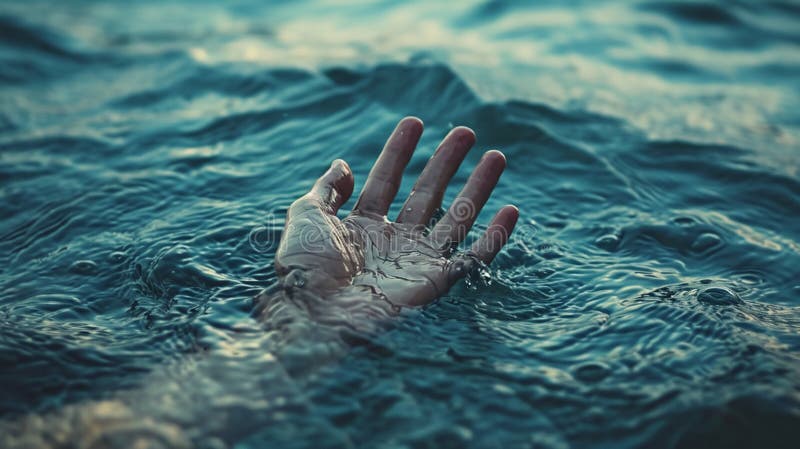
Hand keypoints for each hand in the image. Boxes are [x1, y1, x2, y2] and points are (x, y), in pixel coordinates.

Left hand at [273, 117, 517, 308]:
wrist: (317, 314)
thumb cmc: (306, 268)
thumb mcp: (306, 216)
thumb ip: (326, 188)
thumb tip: (343, 163)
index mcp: (362, 224)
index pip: (386, 180)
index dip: (399, 151)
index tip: (415, 122)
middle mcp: (393, 239)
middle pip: (427, 193)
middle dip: (446, 162)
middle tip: (466, 132)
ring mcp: (417, 260)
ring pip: (457, 217)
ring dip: (478, 188)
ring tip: (497, 157)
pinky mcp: (436, 282)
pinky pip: (473, 258)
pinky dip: (495, 237)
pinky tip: (511, 210)